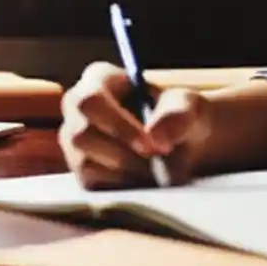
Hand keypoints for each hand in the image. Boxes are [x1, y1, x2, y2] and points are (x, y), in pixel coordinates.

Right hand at [59, 62, 212, 188]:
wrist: (187, 146)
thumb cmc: (184, 117)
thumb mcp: (190, 108)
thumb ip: (178, 116)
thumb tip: (155, 136)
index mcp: (99, 79)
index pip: (91, 100)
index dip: (118, 125)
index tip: (151, 146)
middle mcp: (78, 107)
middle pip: (81, 134)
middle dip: (123, 154)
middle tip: (158, 165)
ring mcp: (75, 140)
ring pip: (85, 162)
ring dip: (126, 171)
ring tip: (156, 171)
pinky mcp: (81, 170)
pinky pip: (91, 183)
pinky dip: (121, 186)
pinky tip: (142, 179)